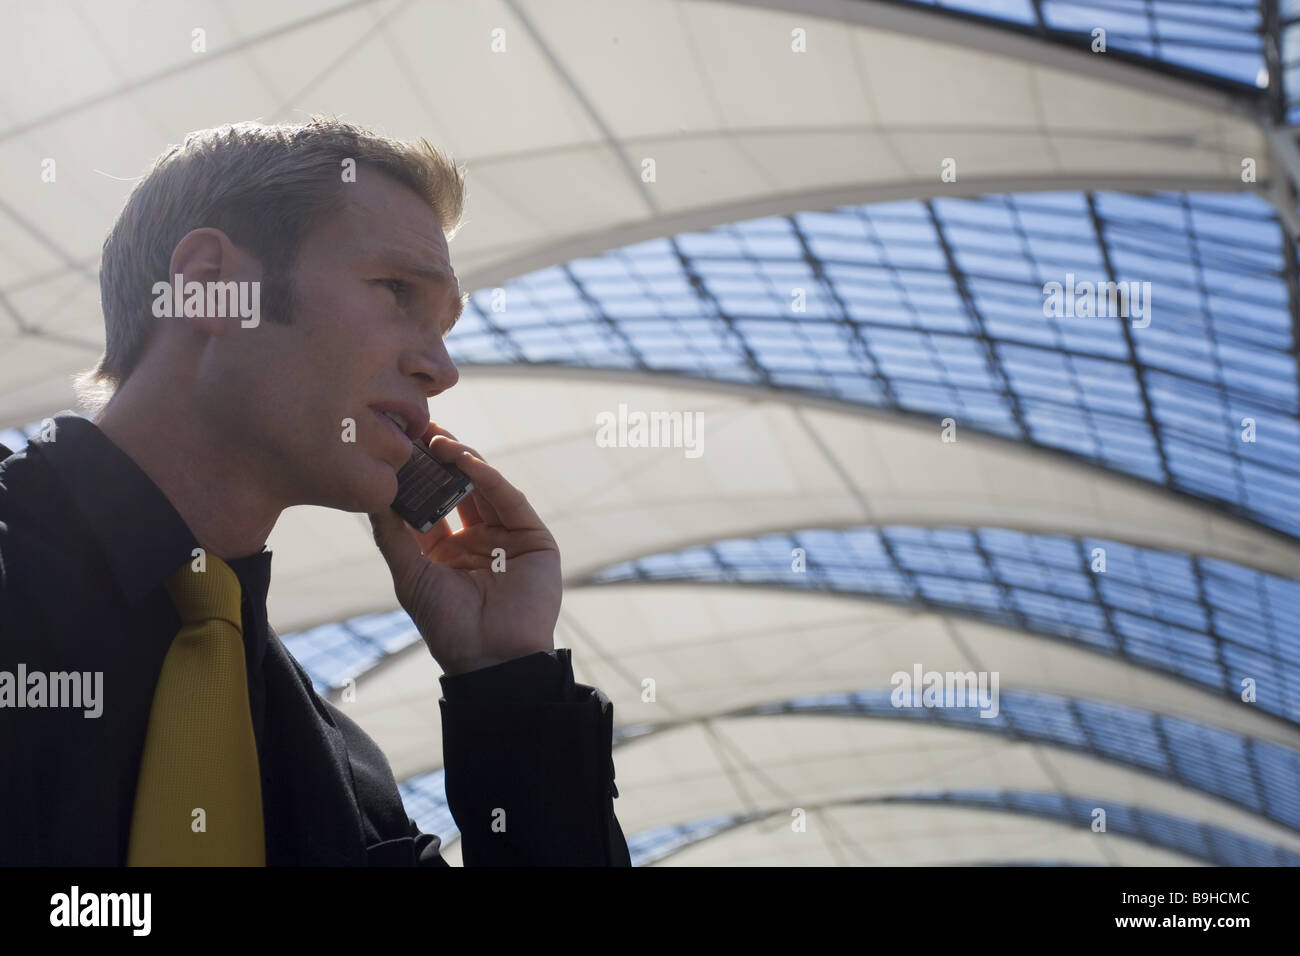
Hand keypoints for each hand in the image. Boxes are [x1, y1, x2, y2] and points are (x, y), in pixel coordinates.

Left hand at [368, 421, 560, 676]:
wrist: (489, 656)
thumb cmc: (446, 624)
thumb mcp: (409, 573)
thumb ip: (392, 533)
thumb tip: (370, 493)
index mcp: (448, 547)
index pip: (433, 499)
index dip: (418, 472)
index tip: (400, 444)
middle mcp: (478, 537)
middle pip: (460, 486)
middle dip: (442, 456)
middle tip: (421, 428)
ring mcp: (508, 535)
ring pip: (485, 487)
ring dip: (464, 460)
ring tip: (439, 441)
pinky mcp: (534, 537)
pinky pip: (509, 499)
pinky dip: (488, 478)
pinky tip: (467, 461)